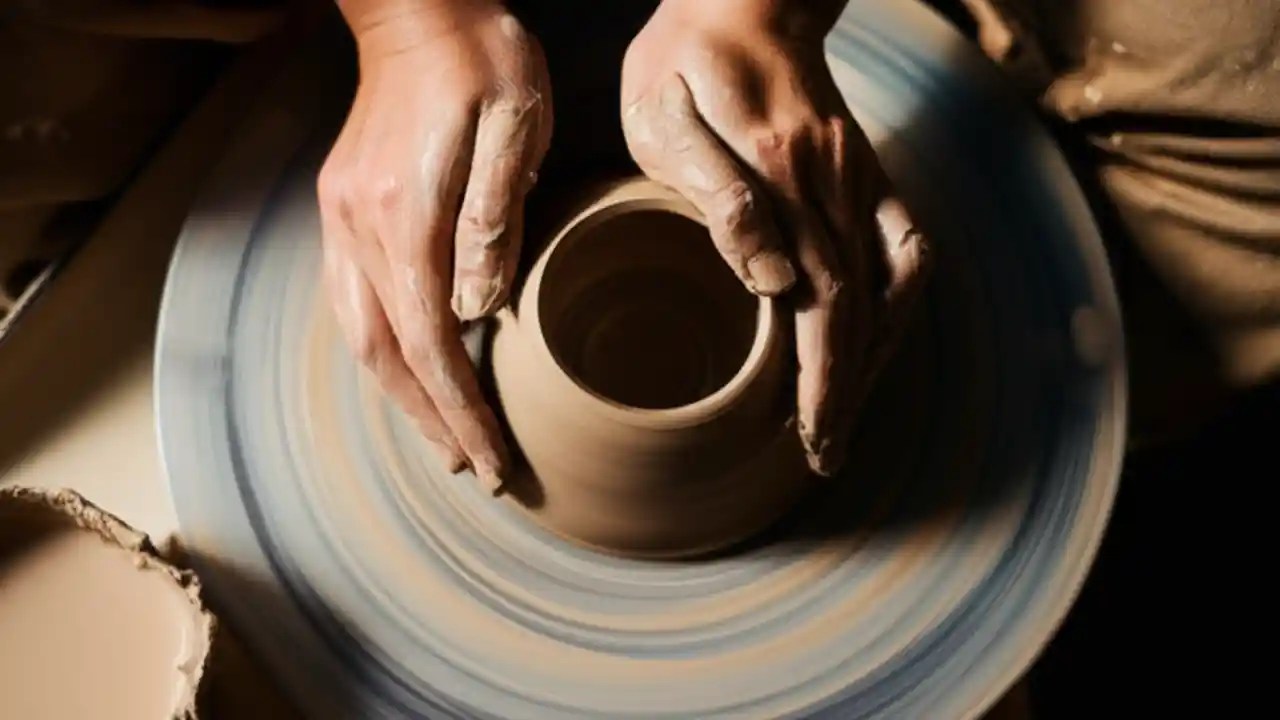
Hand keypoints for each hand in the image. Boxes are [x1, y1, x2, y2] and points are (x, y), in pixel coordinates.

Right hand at [318, 0, 551, 486]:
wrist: (416, 10)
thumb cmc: (482, 61)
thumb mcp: (515, 124)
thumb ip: (498, 216)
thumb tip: (481, 310)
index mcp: (408, 214)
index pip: (430, 343)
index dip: (460, 410)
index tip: (492, 459)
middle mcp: (361, 228)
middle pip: (386, 355)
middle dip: (429, 420)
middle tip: (471, 467)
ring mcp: (343, 220)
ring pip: (360, 335)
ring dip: (400, 395)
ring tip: (442, 436)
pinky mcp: (342, 209)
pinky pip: (351, 301)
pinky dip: (381, 352)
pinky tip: (407, 369)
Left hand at [621, 0, 929, 475]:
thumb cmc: (684, 63)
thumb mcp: (670, 120)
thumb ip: (721, 200)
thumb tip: (774, 283)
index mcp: (787, 186)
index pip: (824, 309)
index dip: (821, 385)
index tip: (813, 441)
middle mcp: (838, 189)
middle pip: (860, 315)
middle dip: (845, 394)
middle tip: (824, 455)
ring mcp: (861, 180)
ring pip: (889, 289)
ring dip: (873, 358)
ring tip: (843, 411)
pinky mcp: (866, 172)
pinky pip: (906, 246)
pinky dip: (899, 302)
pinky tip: (878, 335)